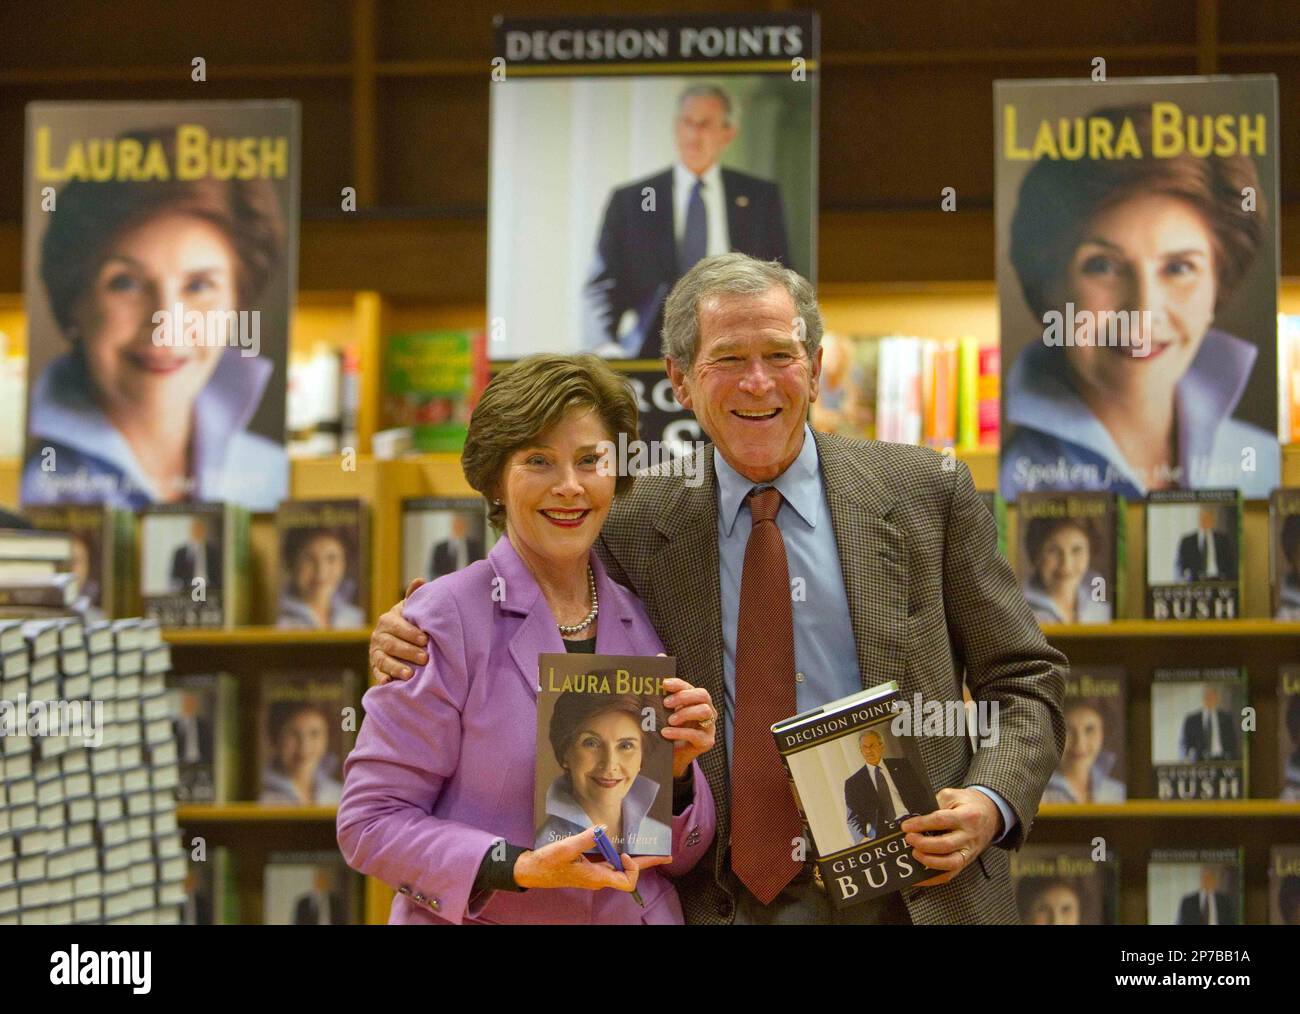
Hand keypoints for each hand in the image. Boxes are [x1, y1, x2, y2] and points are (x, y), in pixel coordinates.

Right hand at [370, 579, 427, 683]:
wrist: (397, 636)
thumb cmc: (408, 622)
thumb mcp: (410, 609)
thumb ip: (414, 597)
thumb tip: (420, 580)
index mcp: (387, 620)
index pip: (398, 627)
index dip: (411, 633)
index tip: (426, 639)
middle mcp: (378, 635)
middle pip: (392, 645)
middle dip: (408, 651)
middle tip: (425, 658)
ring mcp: (375, 651)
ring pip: (384, 660)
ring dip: (396, 667)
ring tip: (410, 675)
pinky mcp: (375, 666)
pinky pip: (376, 673)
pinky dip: (381, 678)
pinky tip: (388, 683)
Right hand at [513, 826, 669, 891]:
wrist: (532, 870)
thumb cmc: (547, 863)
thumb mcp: (565, 849)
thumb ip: (586, 838)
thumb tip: (604, 828)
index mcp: (597, 877)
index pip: (628, 881)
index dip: (633, 867)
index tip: (624, 852)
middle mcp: (600, 877)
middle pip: (629, 873)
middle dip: (647, 863)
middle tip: (666, 855)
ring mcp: (595, 873)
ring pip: (621, 867)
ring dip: (635, 858)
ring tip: (651, 849)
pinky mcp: (589, 867)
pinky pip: (610, 862)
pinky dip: (619, 854)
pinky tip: (622, 845)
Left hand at [661, 677, 715, 780]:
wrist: (673, 757)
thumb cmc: (669, 731)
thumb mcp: (666, 715)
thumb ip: (664, 704)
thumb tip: (651, 691)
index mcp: (697, 701)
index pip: (690, 687)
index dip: (678, 684)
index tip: (664, 684)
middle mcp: (707, 710)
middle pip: (703, 695)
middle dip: (683, 697)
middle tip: (666, 703)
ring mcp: (709, 726)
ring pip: (704, 711)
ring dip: (685, 713)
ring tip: (669, 720)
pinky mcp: (707, 741)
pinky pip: (696, 734)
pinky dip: (679, 732)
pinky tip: (666, 733)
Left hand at [900, 787, 1001, 887]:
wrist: (990, 814)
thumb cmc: (967, 803)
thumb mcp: (952, 796)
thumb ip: (935, 805)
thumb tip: (914, 819)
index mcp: (967, 816)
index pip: (941, 821)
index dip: (921, 824)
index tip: (906, 826)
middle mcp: (969, 836)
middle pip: (945, 845)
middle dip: (923, 844)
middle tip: (909, 839)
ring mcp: (969, 851)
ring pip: (950, 863)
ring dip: (929, 862)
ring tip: (914, 854)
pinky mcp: (966, 861)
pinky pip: (950, 874)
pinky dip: (933, 878)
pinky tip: (919, 876)